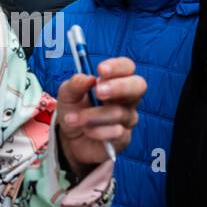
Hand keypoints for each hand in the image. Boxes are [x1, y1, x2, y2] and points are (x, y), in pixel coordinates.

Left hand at [55, 57, 144, 173]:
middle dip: (119, 87)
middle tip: (99, 91)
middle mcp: (127, 98)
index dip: (118, 66)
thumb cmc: (74, 110)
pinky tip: (86, 131)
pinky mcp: (124, 138)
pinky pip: (116, 132)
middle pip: (139, 86)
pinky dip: (96, 131)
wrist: (70, 139)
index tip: (100, 70)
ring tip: (73, 119)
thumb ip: (75, 84)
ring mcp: (128, 118)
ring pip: (119, 112)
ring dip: (92, 115)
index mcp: (115, 81)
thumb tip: (87, 78)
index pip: (127, 67)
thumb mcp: (67, 95)